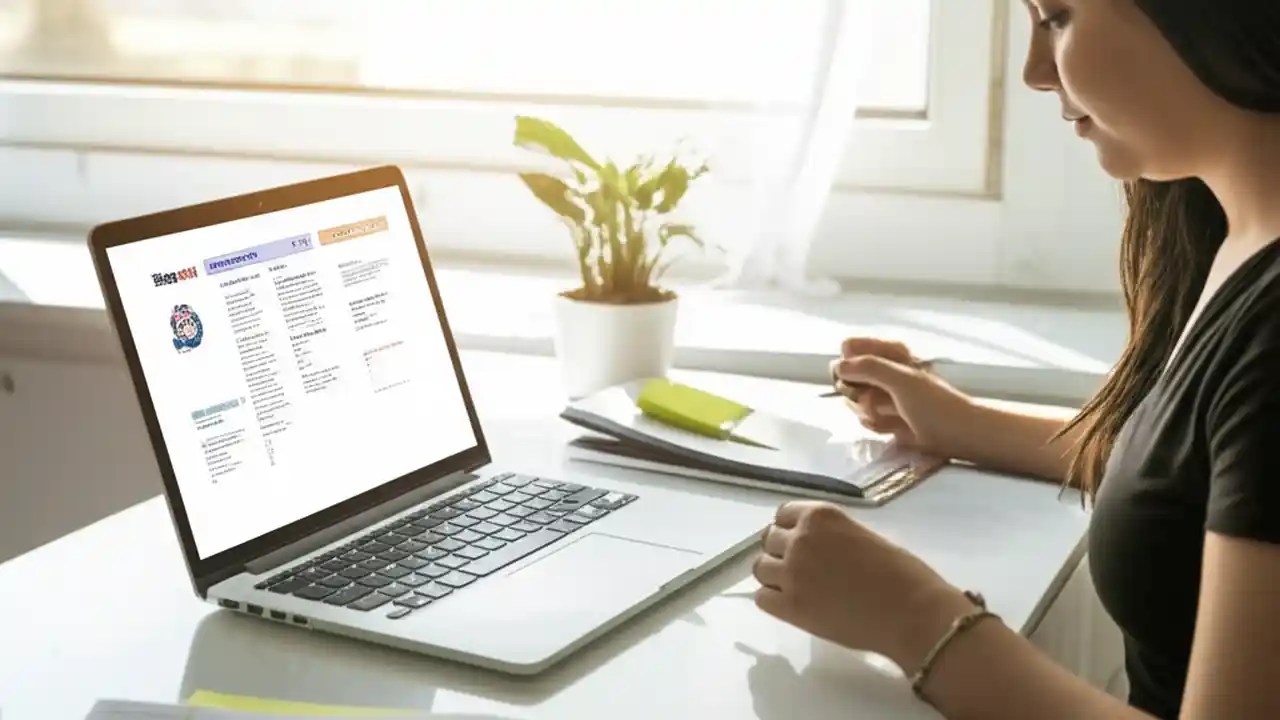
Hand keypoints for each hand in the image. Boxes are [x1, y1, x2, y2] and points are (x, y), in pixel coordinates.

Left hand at [752, 501, 976, 672]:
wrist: (912, 612)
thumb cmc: (902, 574)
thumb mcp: (862, 536)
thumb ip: (833, 536)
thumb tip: (820, 547)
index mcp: (820, 516)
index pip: (784, 514)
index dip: (791, 530)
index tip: (801, 543)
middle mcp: (799, 539)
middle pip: (769, 540)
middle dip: (782, 551)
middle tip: (802, 569)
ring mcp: (791, 573)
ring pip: (760, 568)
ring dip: (775, 576)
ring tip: (798, 589)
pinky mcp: (789, 606)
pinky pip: (762, 598)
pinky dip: (774, 600)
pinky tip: (794, 605)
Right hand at [829, 338, 975, 457]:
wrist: (958, 434)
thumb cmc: (934, 404)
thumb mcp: (901, 380)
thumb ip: (868, 368)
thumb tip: (838, 367)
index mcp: (889, 352)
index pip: (849, 347)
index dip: (847, 364)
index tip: (853, 380)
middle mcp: (884, 369)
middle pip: (847, 376)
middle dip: (855, 393)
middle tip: (874, 402)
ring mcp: (884, 393)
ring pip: (853, 400)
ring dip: (866, 412)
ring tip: (888, 417)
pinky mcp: (886, 416)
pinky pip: (865, 418)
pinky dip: (875, 425)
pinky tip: (892, 429)